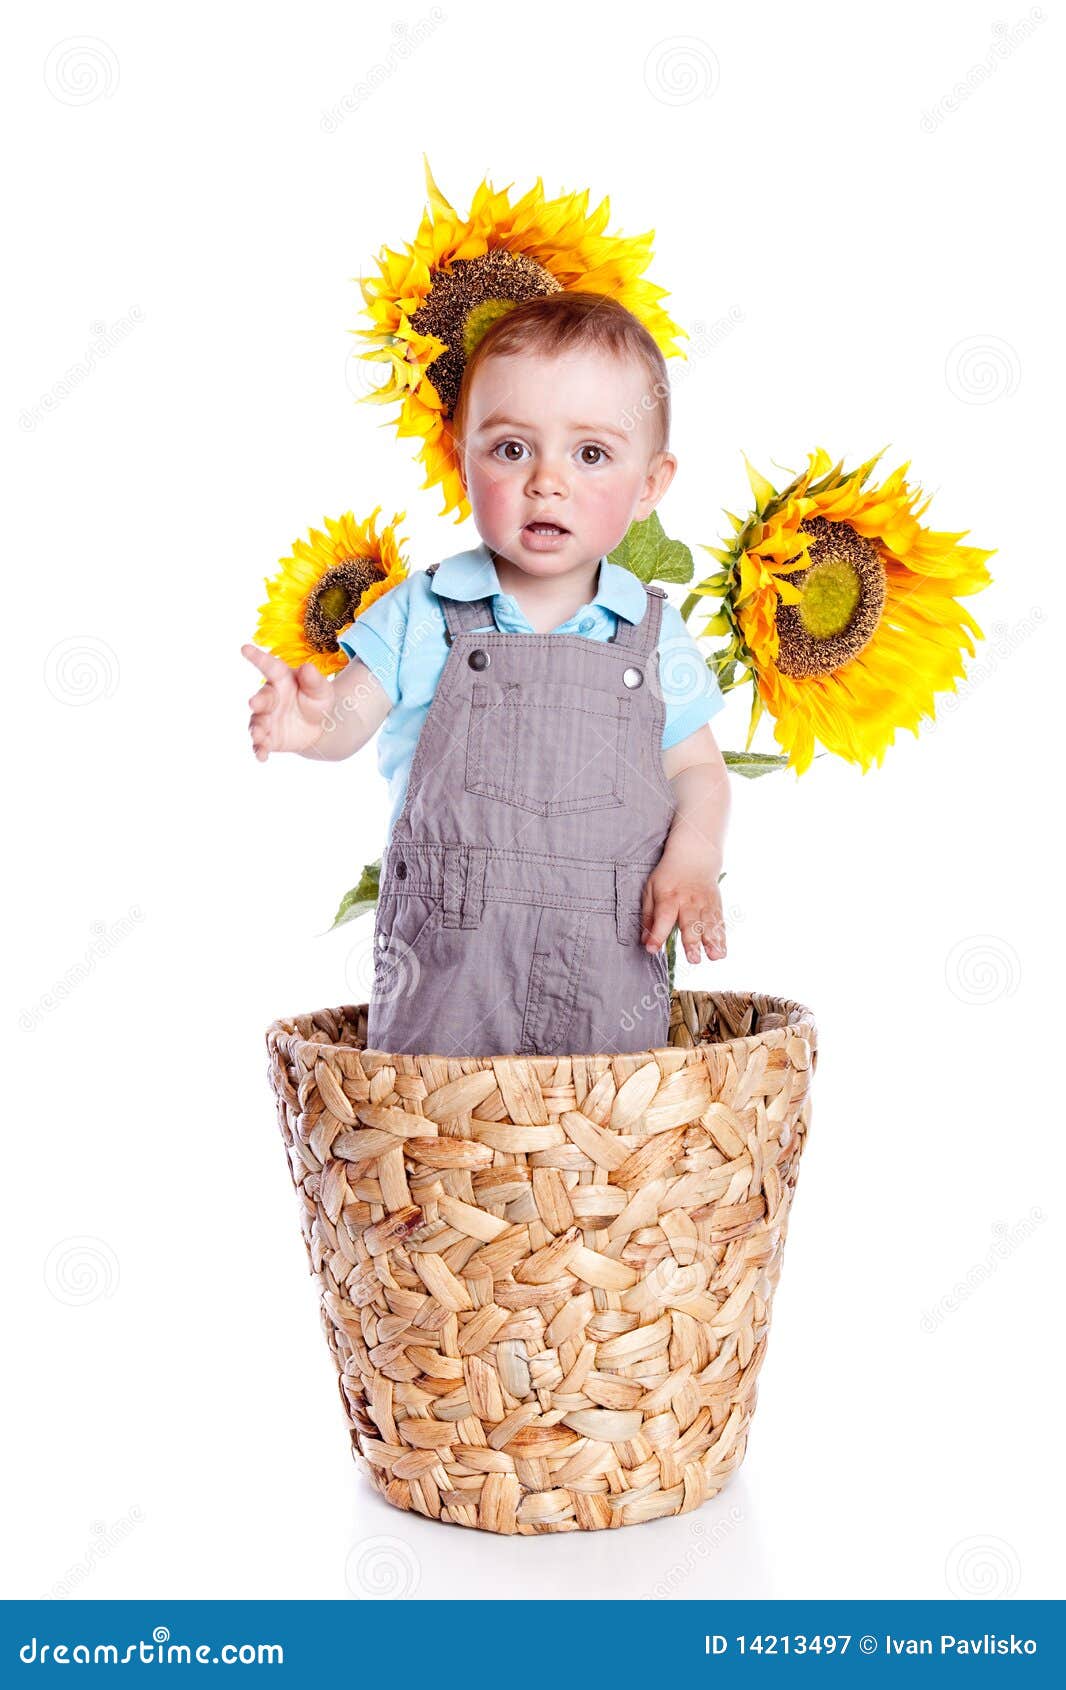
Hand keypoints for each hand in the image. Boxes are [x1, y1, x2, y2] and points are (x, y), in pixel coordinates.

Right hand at [242, 644, 334, 759]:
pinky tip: (261, 756)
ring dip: (256, 729)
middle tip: (253, 703)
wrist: (319, 727)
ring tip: (258, 735)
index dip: (257, 657)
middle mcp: (270, 697)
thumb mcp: (321, 690)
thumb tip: (307, 667)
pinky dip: (259, 749)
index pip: (270, 666)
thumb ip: (314, 680)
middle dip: (257, 701)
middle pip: (262, 698)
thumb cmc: (317, 700)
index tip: (244, 648)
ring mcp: (267, 718)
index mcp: (281, 679)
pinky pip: (261, 744)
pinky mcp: (268, 737)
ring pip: (257, 722)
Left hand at [640, 855, 725, 963]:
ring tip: (714, 956)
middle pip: (690, 923)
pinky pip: (719, 923)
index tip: (652, 949)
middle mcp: (688, 901)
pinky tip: (722, 951)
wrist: (695, 856)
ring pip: (709, 925)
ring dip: (712, 942)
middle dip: (692, 942)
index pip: (663, 917)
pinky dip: (722, 937)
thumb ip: (649, 916)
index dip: (657, 934)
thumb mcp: (651, 889)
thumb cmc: (669, 876)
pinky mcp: (716, 906)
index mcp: (669, 897)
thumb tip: (645, 940)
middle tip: (693, 959)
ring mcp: (705, 904)